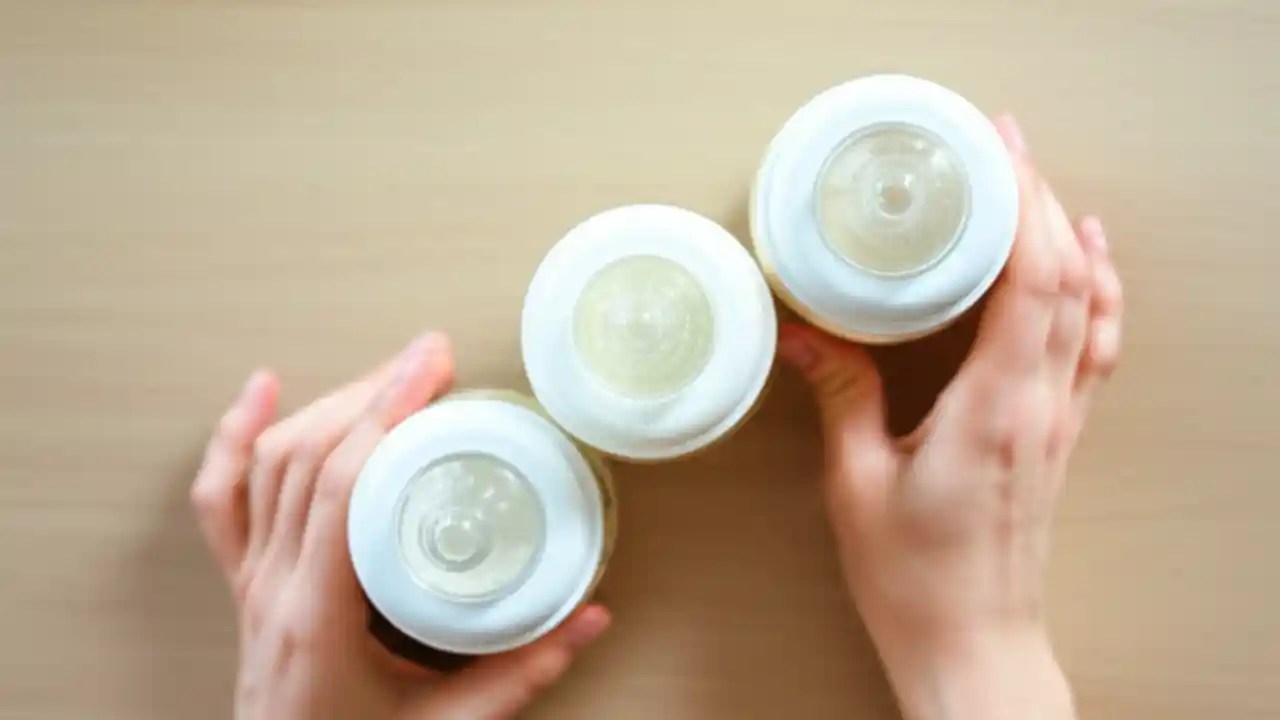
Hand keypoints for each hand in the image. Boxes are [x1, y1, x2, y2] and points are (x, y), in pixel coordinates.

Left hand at [191, 333, 610, 719]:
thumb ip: (519, 675)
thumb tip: (588, 620)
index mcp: (317, 615)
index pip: (342, 488)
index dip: (386, 416)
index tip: (431, 372)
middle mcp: (273, 587)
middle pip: (307, 458)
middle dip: (372, 392)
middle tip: (431, 359)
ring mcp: (253, 581)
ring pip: (268, 464)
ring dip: (328, 405)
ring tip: (386, 374)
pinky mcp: (247, 581)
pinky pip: (222, 497)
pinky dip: (235, 436)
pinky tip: (261, 391)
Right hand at [778, 116, 1122, 719]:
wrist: (974, 643)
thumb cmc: (916, 579)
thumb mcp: (858, 483)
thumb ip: (840, 396)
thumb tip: (804, 332)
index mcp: (993, 410)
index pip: (1030, 283)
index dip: (1021, 205)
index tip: (995, 150)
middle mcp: (1041, 406)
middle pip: (1067, 276)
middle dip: (1037, 197)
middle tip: (998, 144)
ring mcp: (1059, 419)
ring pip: (1092, 304)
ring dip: (1069, 234)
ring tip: (1034, 183)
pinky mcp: (1058, 434)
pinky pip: (1096, 343)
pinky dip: (1098, 289)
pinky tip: (1087, 259)